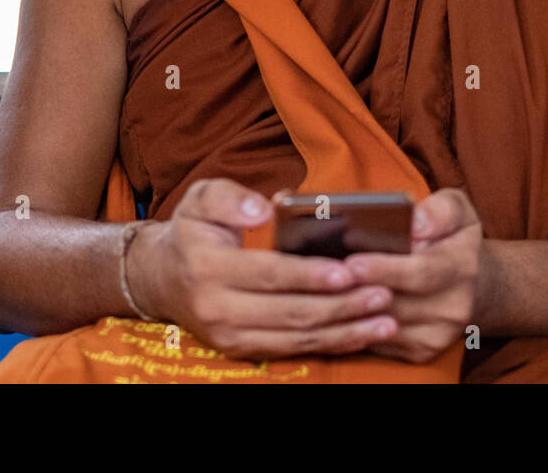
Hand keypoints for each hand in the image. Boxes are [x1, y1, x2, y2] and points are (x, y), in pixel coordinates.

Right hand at [128, 178, 399, 359]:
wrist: (162, 277)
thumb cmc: (194, 231)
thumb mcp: (201, 199)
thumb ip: (231, 197)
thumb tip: (264, 208)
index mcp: (208, 267)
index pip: (268, 274)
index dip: (309, 275)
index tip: (347, 271)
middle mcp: (217, 308)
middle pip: (290, 312)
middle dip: (341, 305)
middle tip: (382, 293)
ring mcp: (229, 336)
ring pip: (296, 338)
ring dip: (345, 329)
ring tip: (385, 318)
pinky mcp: (242, 350)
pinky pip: (293, 350)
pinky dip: (332, 344)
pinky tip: (362, 333)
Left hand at [340, 187, 481, 362]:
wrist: (475, 284)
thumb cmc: (454, 239)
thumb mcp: (456, 211)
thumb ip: (439, 210)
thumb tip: (416, 223)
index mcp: (462, 268)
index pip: (421, 272)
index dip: (384, 269)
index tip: (352, 262)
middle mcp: (454, 306)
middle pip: (397, 303)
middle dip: (359, 291)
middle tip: (327, 277)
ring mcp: (438, 333)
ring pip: (383, 326)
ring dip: (352, 310)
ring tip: (324, 289)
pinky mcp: (421, 351)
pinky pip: (380, 342)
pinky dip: (355, 326)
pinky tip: (336, 306)